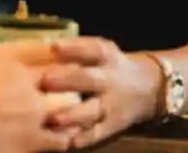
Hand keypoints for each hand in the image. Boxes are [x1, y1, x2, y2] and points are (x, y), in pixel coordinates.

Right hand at [0, 43, 77, 152]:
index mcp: (5, 61)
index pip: (39, 50)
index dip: (53, 51)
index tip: (62, 52)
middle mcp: (25, 83)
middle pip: (61, 77)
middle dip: (69, 80)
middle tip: (76, 82)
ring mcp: (33, 113)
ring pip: (66, 110)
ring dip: (71, 112)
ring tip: (75, 115)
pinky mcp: (32, 142)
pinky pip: (59, 141)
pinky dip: (64, 140)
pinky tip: (67, 141)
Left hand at [40, 38, 163, 148]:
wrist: (148, 89)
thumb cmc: (109, 66)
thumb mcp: (101, 51)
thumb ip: (76, 50)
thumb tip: (38, 46)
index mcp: (106, 56)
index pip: (92, 49)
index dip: (74, 48)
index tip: (54, 47)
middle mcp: (110, 80)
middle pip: (90, 79)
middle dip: (68, 80)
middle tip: (45, 80)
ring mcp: (111, 105)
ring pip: (92, 111)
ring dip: (73, 115)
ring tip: (54, 119)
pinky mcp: (112, 126)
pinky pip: (97, 133)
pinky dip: (83, 138)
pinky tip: (67, 142)